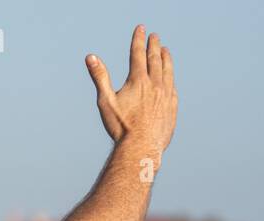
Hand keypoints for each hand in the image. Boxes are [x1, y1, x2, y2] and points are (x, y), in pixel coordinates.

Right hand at [86, 25, 177, 164]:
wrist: (142, 149)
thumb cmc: (121, 127)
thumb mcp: (106, 101)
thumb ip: (100, 77)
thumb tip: (90, 57)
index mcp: (138, 81)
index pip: (138, 54)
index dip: (138, 39)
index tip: (141, 28)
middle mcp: (155, 85)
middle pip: (155, 59)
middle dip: (154, 45)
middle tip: (154, 36)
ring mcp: (166, 96)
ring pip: (168, 72)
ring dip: (166, 59)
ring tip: (165, 51)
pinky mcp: (172, 109)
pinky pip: (173, 88)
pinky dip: (171, 79)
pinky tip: (170, 79)